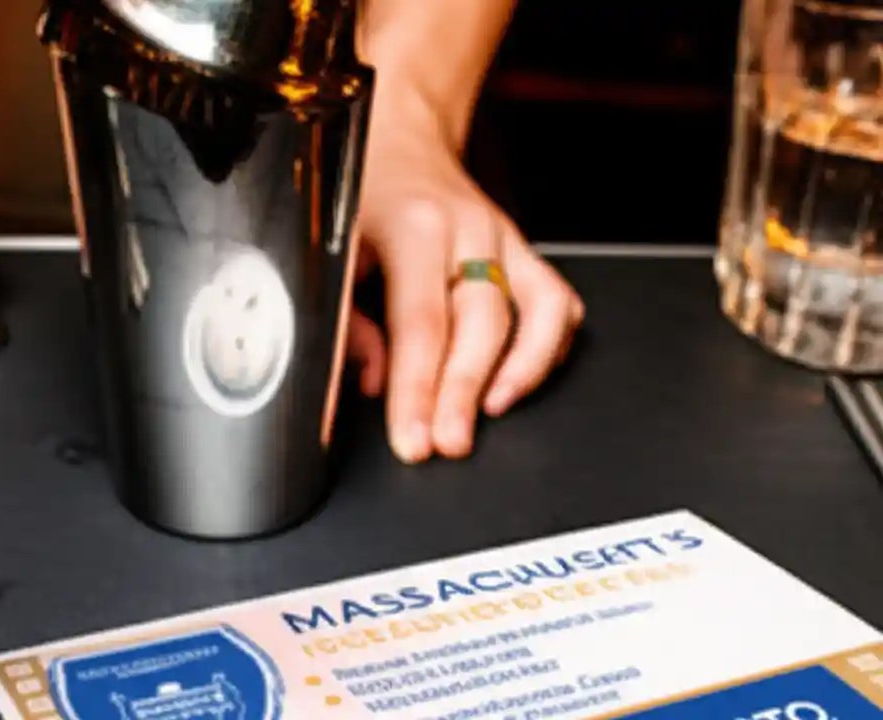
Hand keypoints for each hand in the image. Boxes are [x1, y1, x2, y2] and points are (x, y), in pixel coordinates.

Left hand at [347, 126, 583, 463]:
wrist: (400, 139)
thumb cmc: (360, 193)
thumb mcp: (332, 246)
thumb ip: (347, 319)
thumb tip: (372, 384)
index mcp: (412, 226)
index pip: (420, 323)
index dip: (416, 389)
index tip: (413, 439)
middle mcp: (468, 230)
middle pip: (480, 323)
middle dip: (463, 392)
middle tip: (448, 445)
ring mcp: (505, 239)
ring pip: (535, 311)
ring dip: (520, 373)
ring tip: (492, 415)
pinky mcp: (525, 251)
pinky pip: (556, 303)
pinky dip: (548, 347)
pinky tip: (519, 381)